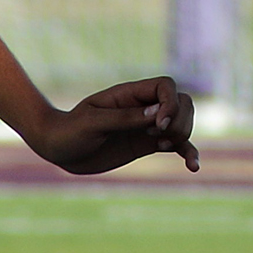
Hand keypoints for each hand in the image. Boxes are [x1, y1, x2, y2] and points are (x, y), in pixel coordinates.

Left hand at [30, 76, 198, 174]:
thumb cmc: (70, 131)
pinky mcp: (147, 144)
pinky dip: (187, 153)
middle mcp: (142, 107)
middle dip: (180, 120)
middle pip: (181, 102)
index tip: (157, 126)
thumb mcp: (93, 123)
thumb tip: (157, 114)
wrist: (59, 149)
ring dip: (184, 135)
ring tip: (164, 147)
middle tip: (158, 136)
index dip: (170, 103)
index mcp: (129, 94)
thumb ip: (124, 118)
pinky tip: (193, 167)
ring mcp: (146, 126)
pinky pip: (176, 145)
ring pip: (183, 122)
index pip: (165, 86)